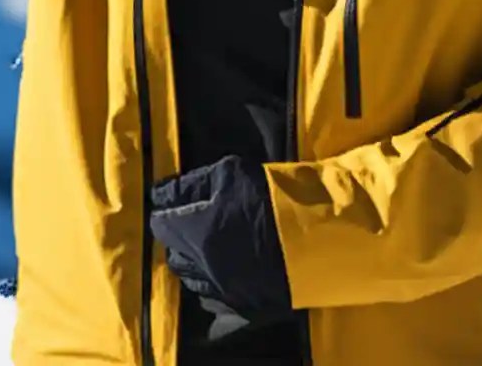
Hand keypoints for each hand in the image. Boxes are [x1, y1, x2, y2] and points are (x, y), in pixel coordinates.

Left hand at [149, 155, 292, 325]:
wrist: (320, 236)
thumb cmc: (274, 197)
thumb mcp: (230, 174)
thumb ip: (192, 185)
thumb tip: (163, 193)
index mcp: (195, 231)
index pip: (161, 223)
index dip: (163, 211)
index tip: (168, 204)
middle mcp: (202, 265)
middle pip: (173, 253)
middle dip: (176, 237)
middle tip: (188, 224)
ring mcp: (222, 289)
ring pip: (190, 279)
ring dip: (192, 262)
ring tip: (204, 248)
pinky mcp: (242, 308)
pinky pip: (212, 300)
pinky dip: (210, 286)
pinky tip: (220, 273)